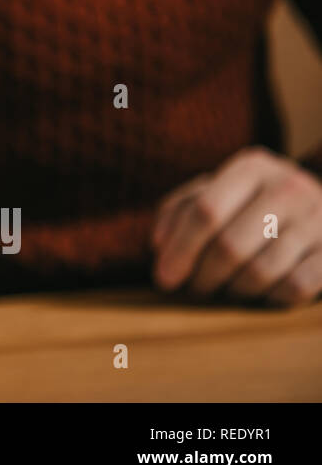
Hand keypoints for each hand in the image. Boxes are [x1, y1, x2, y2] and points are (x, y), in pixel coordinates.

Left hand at [152, 147, 321, 305]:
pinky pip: (296, 286)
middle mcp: (288, 186)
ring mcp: (318, 218)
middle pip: (230, 245)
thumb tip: (158, 244)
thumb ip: (180, 210)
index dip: (180, 249)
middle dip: (203, 276)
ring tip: (226, 290)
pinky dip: (271, 297)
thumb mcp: (219, 191)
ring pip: (261, 271)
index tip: (164, 278)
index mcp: (252, 167)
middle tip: (194, 289)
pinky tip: (263, 292)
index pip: (205, 211)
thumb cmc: (255, 203)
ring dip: (234, 290)